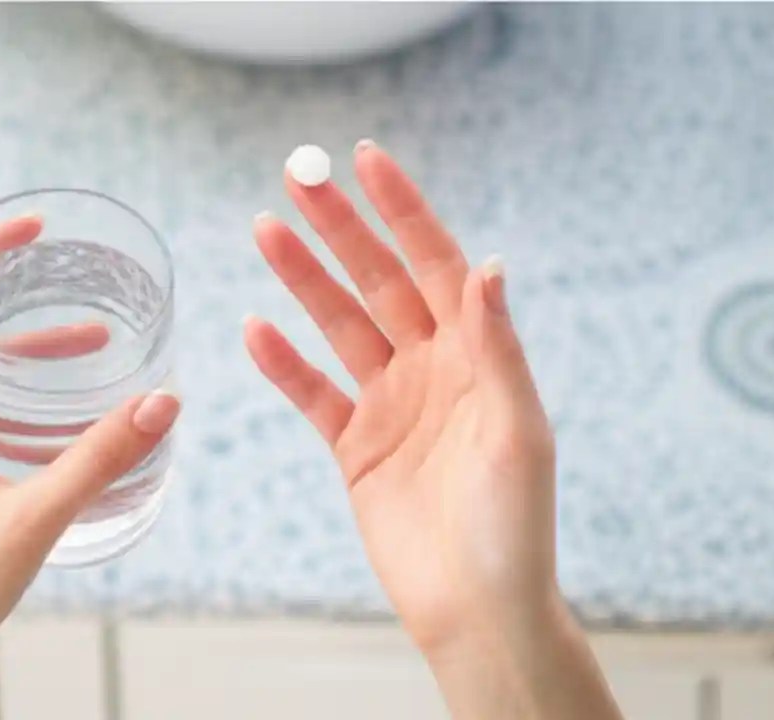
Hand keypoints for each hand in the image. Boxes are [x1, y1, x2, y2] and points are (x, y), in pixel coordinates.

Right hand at [245, 142, 620, 718]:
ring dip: (302, 280)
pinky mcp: (356, 447)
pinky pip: (313, 393)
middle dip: (340, 229)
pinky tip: (257, 328)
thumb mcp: (516, 431)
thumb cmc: (514, 527)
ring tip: (265, 229)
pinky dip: (284, 363)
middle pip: (377, 282)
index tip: (366, 160)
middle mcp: (433, 370)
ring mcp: (391, 405)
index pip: (436, 264)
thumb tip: (489, 266)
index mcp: (477, 356)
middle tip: (296, 176)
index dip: (402, 211)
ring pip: (339, 326)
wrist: (476, 610)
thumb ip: (496, 350)